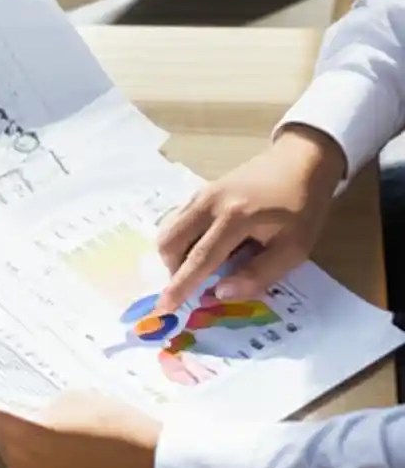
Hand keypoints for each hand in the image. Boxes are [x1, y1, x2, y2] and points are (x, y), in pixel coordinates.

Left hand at [0, 391, 161, 467]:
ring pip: (11, 452)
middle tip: (14, 394)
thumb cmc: (116, 422)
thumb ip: (36, 399)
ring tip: (39, 418)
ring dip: (18, 436)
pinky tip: (54, 443)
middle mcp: (18, 465)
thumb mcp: (71, 397)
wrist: (153, 466)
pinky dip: (34, 455)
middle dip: (3, 414)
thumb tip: (17, 399)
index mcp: (21, 436)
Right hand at [154, 124, 345, 311]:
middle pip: (171, 243)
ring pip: (169, 230)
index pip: (199, 259)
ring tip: (199, 264)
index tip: (163, 308)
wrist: (302, 159)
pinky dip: (181, 239)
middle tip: (193, 282)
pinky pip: (177, 220)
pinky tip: (203, 244)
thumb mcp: (294, 247)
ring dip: (175, 255)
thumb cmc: (303, 207)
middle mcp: (210, 204)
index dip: (181, 286)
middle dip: (174, 269)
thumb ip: (258, 273)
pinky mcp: (200, 191)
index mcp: (236, 218)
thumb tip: (219, 293)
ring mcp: (201, 194)